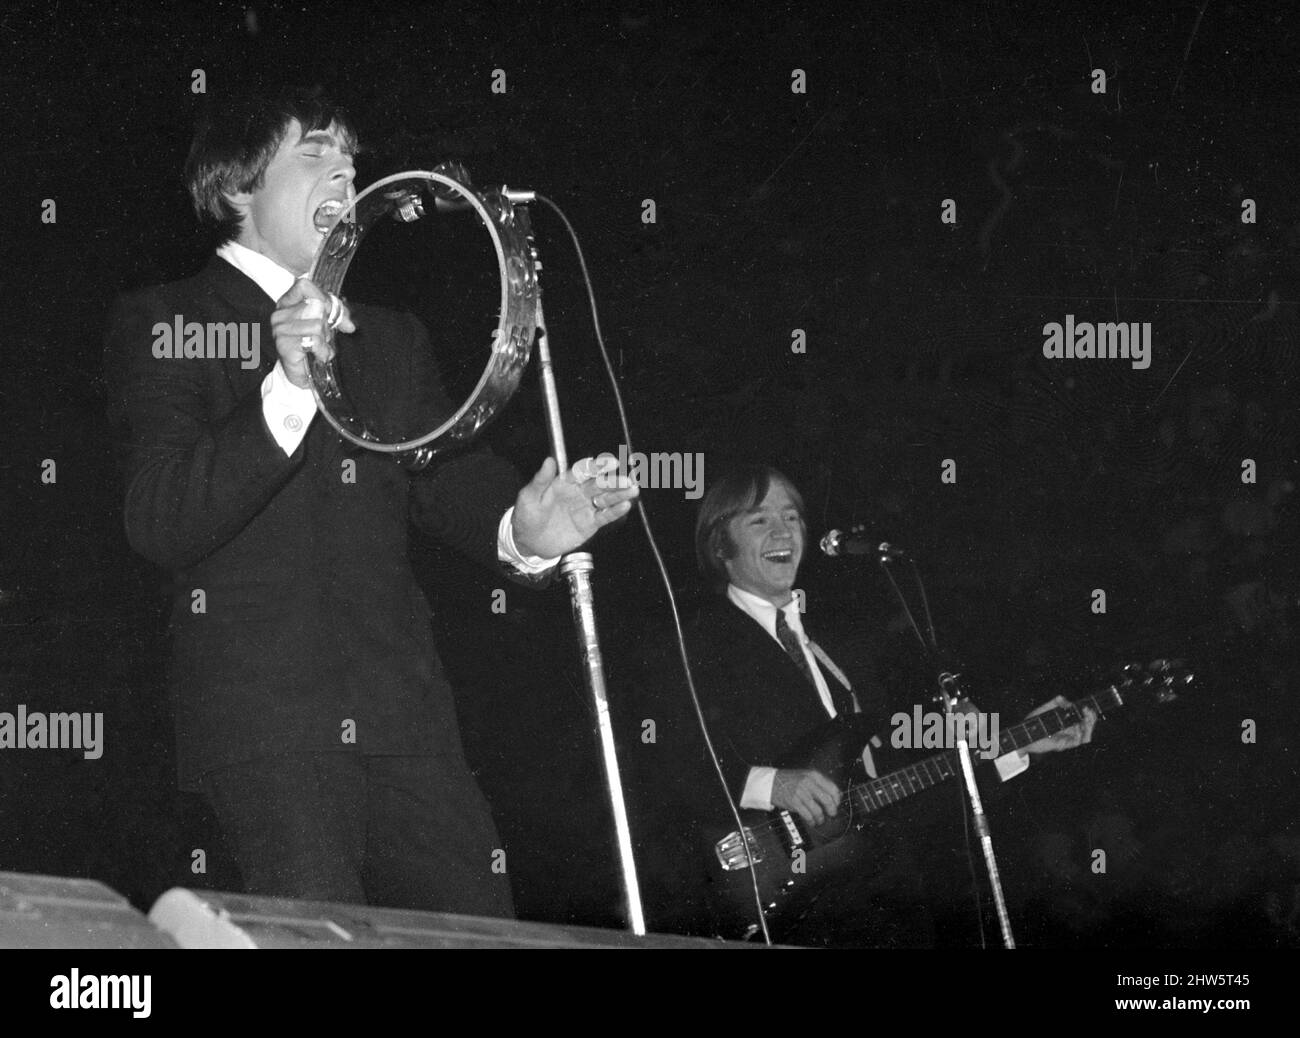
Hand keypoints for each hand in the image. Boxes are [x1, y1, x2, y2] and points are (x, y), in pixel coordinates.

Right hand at [270, 277, 354, 388]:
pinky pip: (313, 341)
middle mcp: (280, 314)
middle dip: (327, 324)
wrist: (302, 373)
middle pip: (315, 307)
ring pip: (316, 325)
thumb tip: (349, 324)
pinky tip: (318, 355)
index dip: (322, 298)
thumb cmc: (311, 345)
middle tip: (324, 337)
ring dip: (324, 340)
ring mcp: (280, 329)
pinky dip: (322, 350)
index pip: (304, 285)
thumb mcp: (326, 324)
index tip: (331, 312)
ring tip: (320, 347)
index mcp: (287, 303)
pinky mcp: (284, 345)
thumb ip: (338, 316)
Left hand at [511, 453, 638, 557]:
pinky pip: (604, 516)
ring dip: (619, 494)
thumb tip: (548, 460)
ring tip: (632, 489)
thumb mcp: (529, 497)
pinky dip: (615, 511)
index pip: (583, 471)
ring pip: (605, 498)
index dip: (597, 466)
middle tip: (626, 479)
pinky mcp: (589, 523)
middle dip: (613, 481)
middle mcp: (578, 492)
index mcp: (564, 482)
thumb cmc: (527, 516)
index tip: (610, 462)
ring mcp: (585, 508)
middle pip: (599, 484)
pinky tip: (625, 505)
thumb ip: (540, 480)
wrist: (529, 541)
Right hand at [771, 768, 840, 826]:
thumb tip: (837, 794)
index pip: (833, 789)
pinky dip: (812, 821)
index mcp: (813, 775)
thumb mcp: (806, 776)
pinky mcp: (794, 802)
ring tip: (819, 819)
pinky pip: (808, 815)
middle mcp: (808, 783)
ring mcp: (801, 792)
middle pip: (827, 800)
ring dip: (821, 818)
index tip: (836, 804)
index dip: (837, 799)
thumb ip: (820, 784)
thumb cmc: (789, 780)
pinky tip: (811, 821)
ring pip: (818, 810)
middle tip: (832, 814)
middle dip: (832, 810)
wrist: (771, 782)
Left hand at [1021, 694, 1095, 754]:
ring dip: (1088, 729)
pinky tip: (1078, 731)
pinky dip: (1079, 738)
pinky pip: (1075, 743)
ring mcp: (1067, 738)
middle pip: (1087, 726)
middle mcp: (1070, 730)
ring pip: (1085, 736)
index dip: (1089, 713)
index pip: (1084, 717)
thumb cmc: (1035, 722)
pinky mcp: (1063, 744)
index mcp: (1068, 721)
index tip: (1087, 707)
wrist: (1024, 735)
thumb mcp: (1045, 708)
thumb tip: (1067, 700)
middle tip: (1089, 713)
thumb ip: (1056, 702)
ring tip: (1086, 721)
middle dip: (1091, 719)